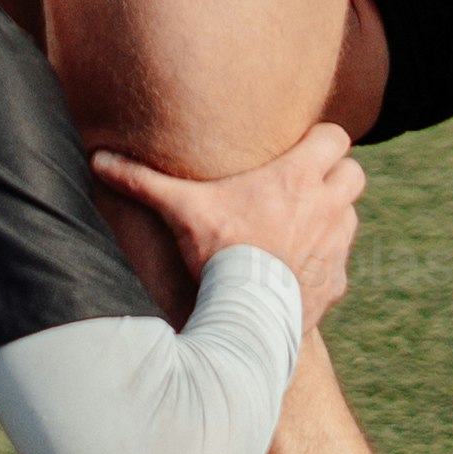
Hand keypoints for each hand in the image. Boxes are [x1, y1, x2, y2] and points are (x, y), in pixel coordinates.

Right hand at [93, 127, 361, 325]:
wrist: (249, 316)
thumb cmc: (219, 253)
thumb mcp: (182, 210)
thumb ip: (144, 181)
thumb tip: (97, 159)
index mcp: (297, 178)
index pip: (336, 137)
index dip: (322, 139)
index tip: (299, 147)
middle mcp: (327, 206)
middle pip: (355, 172)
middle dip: (336, 174)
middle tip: (305, 183)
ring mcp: (337, 246)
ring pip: (352, 215)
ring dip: (333, 214)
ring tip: (300, 223)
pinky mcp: (338, 281)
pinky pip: (341, 261)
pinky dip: (326, 259)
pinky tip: (296, 267)